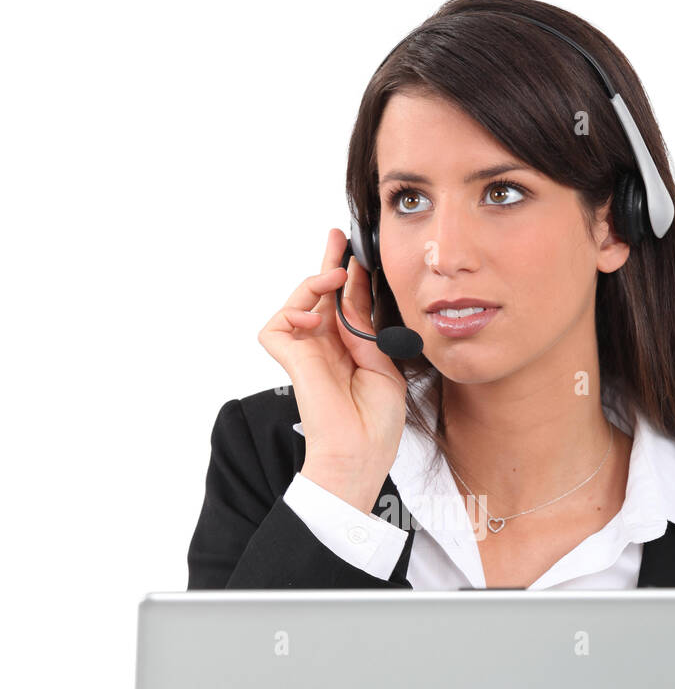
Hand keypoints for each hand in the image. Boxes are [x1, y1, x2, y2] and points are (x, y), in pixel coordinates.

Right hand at [258, 228, 408, 503]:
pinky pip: (277, 325)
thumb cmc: (377, 423)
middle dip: (328, 263)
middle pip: (321, 295)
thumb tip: (351, 294)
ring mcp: (306, 353)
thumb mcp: (383, 365)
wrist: (361, 453)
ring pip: (299, 302)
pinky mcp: (290, 360)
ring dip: (314, 281)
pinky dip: (291, 311)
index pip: (346, 305)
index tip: (358, 254)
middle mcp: (327, 347)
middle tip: (336, 236)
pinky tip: (312, 315)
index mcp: (350, 351)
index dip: (351, 279)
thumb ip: (365, 330)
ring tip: (335, 274)